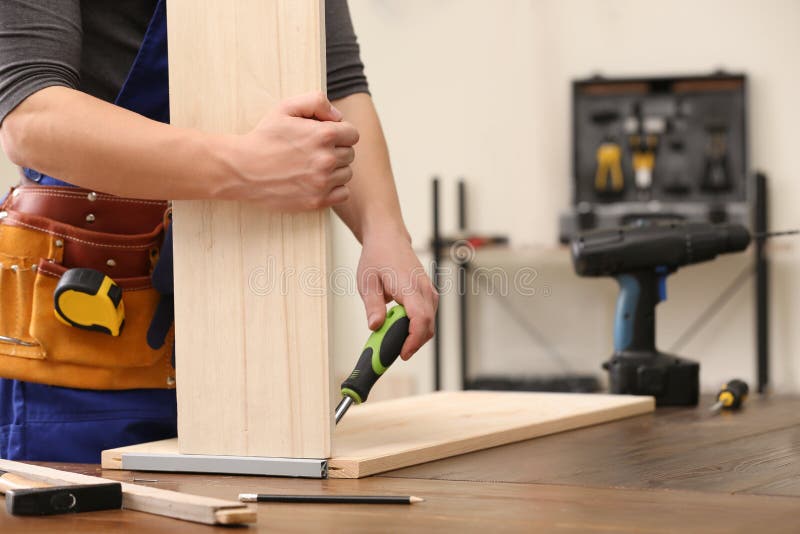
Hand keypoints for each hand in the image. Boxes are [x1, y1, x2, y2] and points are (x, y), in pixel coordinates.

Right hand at [218, 92, 359, 208]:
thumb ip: (316, 102)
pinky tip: (317, 182)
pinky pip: (343, 194)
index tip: (326, 137)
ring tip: (313, 167)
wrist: (242, 169)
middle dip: (336, 150)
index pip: (352, 134)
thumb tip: (338, 116)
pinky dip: (335, 189)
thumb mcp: (285, 108)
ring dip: (335, 170)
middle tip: (314, 152)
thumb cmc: (264, 138)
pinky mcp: (317, 200)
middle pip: (350, 154)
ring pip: (347, 174)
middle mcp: (327, 159)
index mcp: (323, 134)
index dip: (340, 133)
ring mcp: (322, 182)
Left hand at [357, 228, 438, 359]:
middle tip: (390, 351)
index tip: (402, 353)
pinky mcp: (429, 294)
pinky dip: (416, 327)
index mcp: (409, 286)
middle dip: (412, 344)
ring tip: (391, 338)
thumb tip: (375, 326)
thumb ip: (372, 305)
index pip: (420, 318)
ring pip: (429, 323)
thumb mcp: (367, 281)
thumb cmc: (377, 257)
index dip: (413, 340)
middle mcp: (424, 290)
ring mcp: (429, 291)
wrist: (388, 238)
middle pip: (428, 326)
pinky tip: (398, 328)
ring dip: (413, 336)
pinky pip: (427, 317)